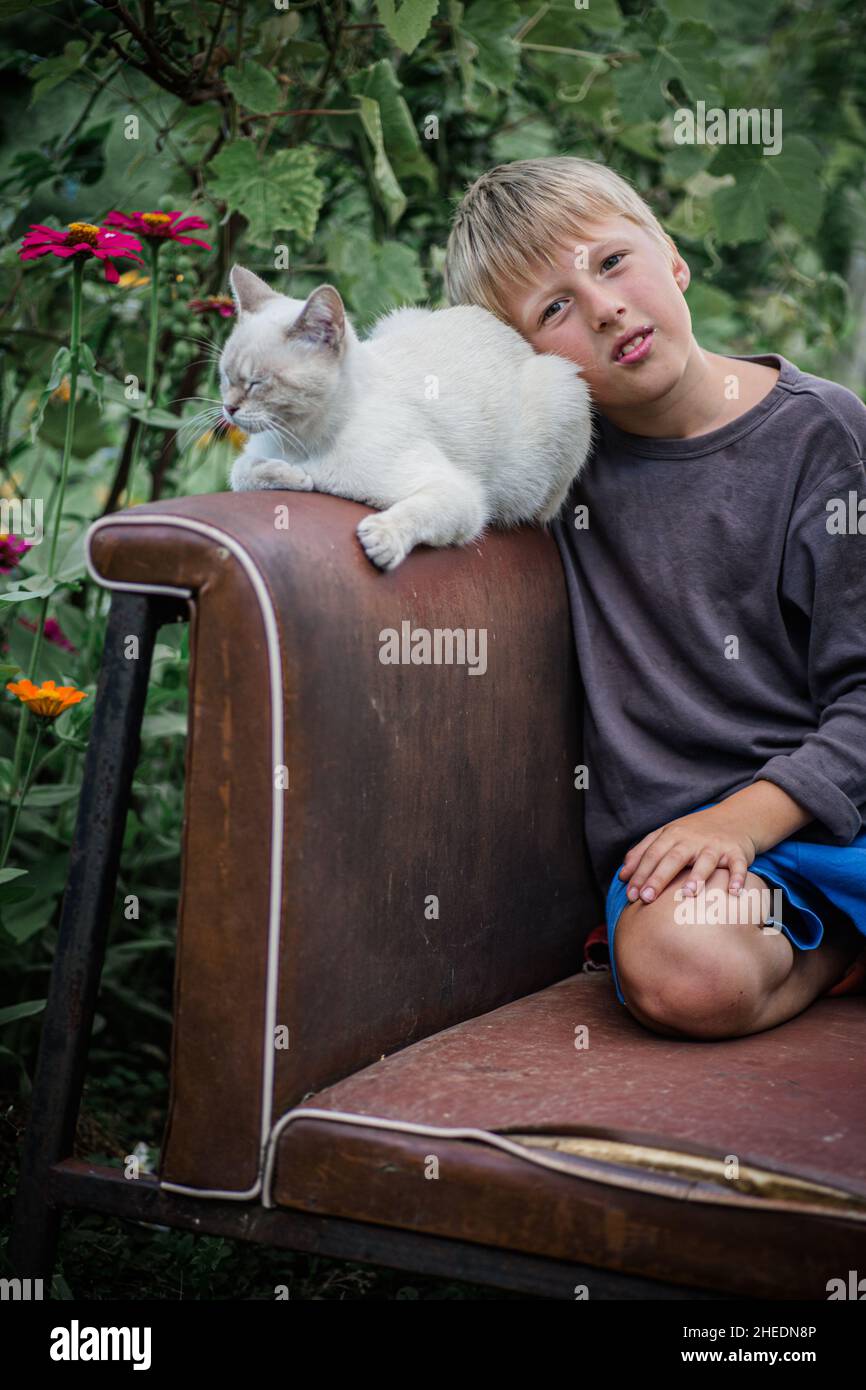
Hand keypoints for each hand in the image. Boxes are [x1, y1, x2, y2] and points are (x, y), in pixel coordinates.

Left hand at [617, 805, 759, 903]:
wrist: (734, 818)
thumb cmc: (694, 833)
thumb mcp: (667, 836)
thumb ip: (643, 852)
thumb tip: (622, 875)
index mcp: (672, 835)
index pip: (652, 855)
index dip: (640, 874)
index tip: (630, 894)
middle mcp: (692, 839)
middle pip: (673, 858)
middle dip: (658, 878)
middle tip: (646, 898)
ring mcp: (714, 845)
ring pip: (705, 860)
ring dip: (697, 877)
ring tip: (688, 894)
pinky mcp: (736, 852)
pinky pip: (738, 865)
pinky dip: (738, 877)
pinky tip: (734, 892)